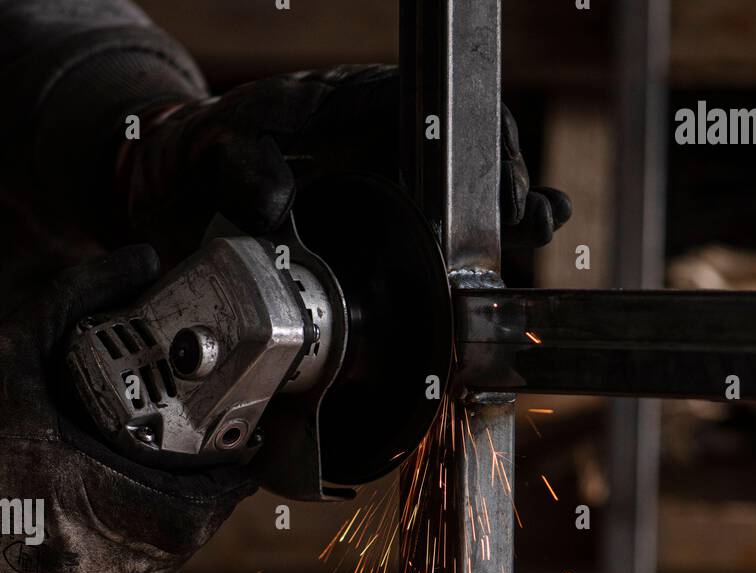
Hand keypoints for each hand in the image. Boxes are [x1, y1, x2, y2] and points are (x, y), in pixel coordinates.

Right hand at [0, 246, 253, 572]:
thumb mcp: (7, 365)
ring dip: (164, 524)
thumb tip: (137, 262)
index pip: (218, 496)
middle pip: (195, 529)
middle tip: (192, 453)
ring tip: (145, 483)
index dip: (232, 465)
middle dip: (196, 490)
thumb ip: (71, 305)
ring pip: (166, 562)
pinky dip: (125, 556)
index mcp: (107, 511)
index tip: (239, 440)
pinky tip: (98, 525)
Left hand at [118, 67, 570, 259]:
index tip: (498, 186)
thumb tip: (275, 204)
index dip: (481, 144)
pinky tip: (523, 247)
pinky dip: (487, 238)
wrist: (186, 185)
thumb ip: (238, 169)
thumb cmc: (205, 157)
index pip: (439, 111)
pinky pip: (449, 228)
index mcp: (354, 108)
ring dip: (508, 213)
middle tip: (521, 223)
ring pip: (469, 192)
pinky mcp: (391, 226)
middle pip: (472, 151)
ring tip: (536, 231)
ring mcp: (393, 185)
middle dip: (507, 183)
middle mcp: (387, 143)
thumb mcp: (212, 153)